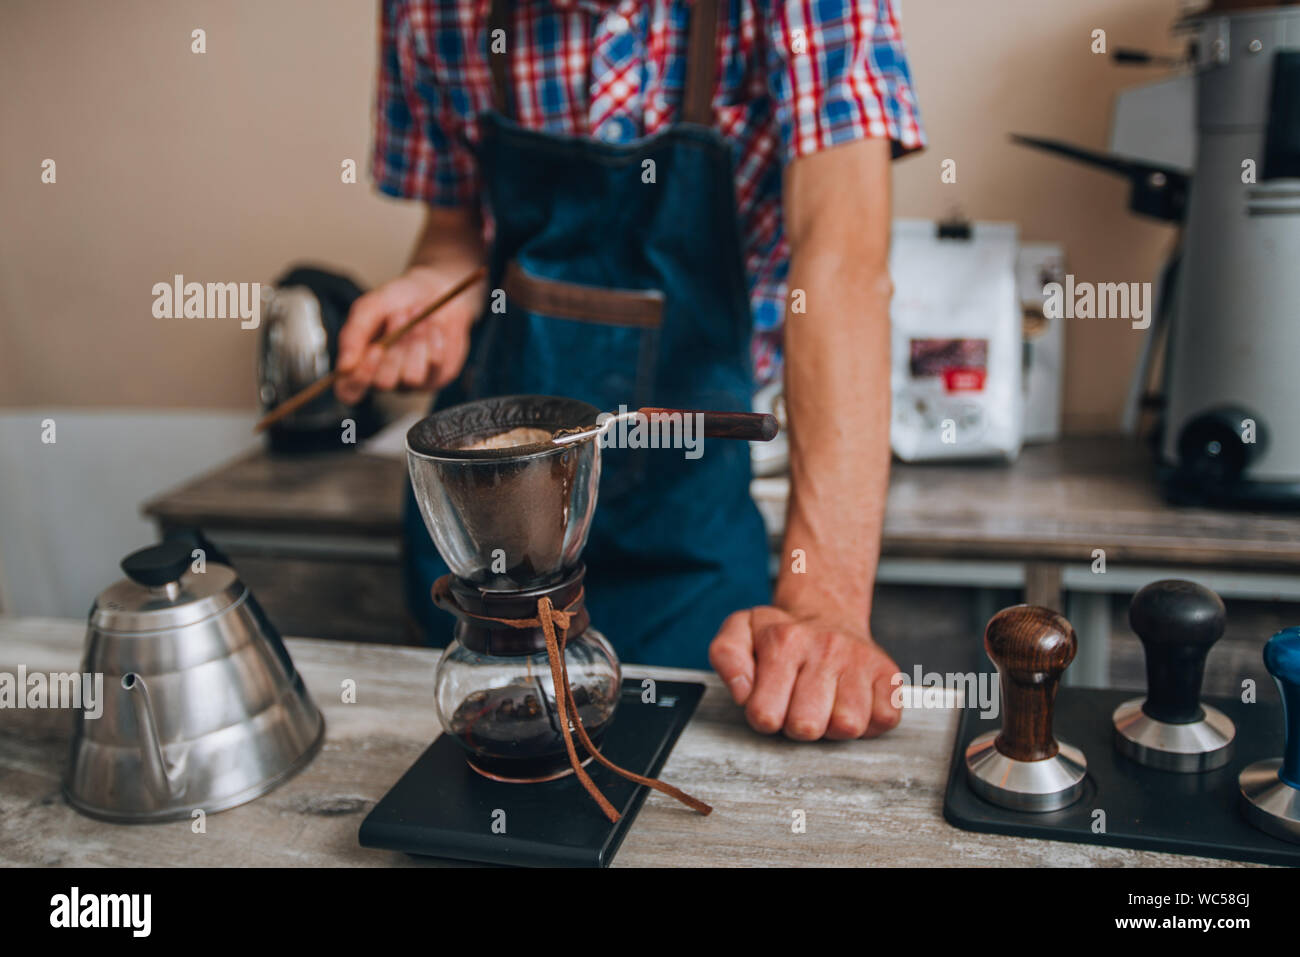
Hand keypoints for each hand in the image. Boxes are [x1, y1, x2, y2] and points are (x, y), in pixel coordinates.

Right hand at [334, 263, 483, 403]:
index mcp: (359, 365)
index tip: (375, 350)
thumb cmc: (397, 300)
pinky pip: (435, 367)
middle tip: (399, 315)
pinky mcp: (437, 376)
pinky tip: (432, 327)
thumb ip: (353, 335)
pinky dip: (433, 341)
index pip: (349, 392)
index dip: (360, 378)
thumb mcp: (368, 307)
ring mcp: (411, 381)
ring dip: (415, 342)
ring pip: (411, 377)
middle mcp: (383, 379)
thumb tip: (344, 367)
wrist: (435, 290)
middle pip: (383, 384)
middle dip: (394, 349)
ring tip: (417, 318)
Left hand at [709, 605, 901, 740]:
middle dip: (797, 725)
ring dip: (832, 726)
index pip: (765, 715)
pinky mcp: (889, 675)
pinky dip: (868, 722)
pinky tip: (850, 703)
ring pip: (847, 726)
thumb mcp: (740, 632)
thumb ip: (727, 657)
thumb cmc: (782, 634)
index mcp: (785, 641)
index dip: (764, 718)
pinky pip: (884, 720)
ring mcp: (861, 660)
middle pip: (807, 726)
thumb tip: (743, 692)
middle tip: (798, 706)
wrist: (827, 613)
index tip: (768, 704)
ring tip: (824, 705)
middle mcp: (827, 647)